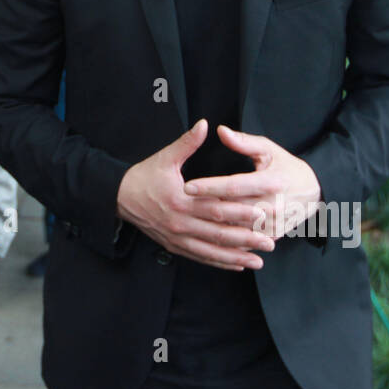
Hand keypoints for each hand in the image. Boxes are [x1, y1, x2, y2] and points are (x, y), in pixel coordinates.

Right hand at [116, 119, 275, 271]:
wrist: (119, 198)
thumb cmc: (144, 176)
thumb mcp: (165, 157)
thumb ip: (187, 142)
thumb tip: (204, 124)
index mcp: (181, 200)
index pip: (216, 207)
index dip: (240, 211)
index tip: (261, 213)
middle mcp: (180, 223)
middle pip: (218, 233)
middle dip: (246, 239)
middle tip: (269, 242)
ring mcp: (177, 237)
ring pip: (211, 250)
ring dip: (236, 255)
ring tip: (259, 260)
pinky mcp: (174, 246)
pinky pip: (200, 257)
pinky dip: (219, 262)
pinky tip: (237, 264)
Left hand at [183, 126, 322, 240]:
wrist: (315, 191)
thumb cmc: (286, 166)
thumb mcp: (269, 149)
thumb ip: (244, 141)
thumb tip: (220, 130)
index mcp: (271, 181)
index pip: (233, 186)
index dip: (210, 187)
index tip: (187, 186)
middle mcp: (273, 205)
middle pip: (232, 210)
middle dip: (205, 209)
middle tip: (180, 207)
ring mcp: (274, 224)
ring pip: (237, 229)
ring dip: (214, 227)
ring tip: (189, 222)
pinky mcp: (273, 235)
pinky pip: (246, 240)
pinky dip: (228, 239)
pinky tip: (208, 235)